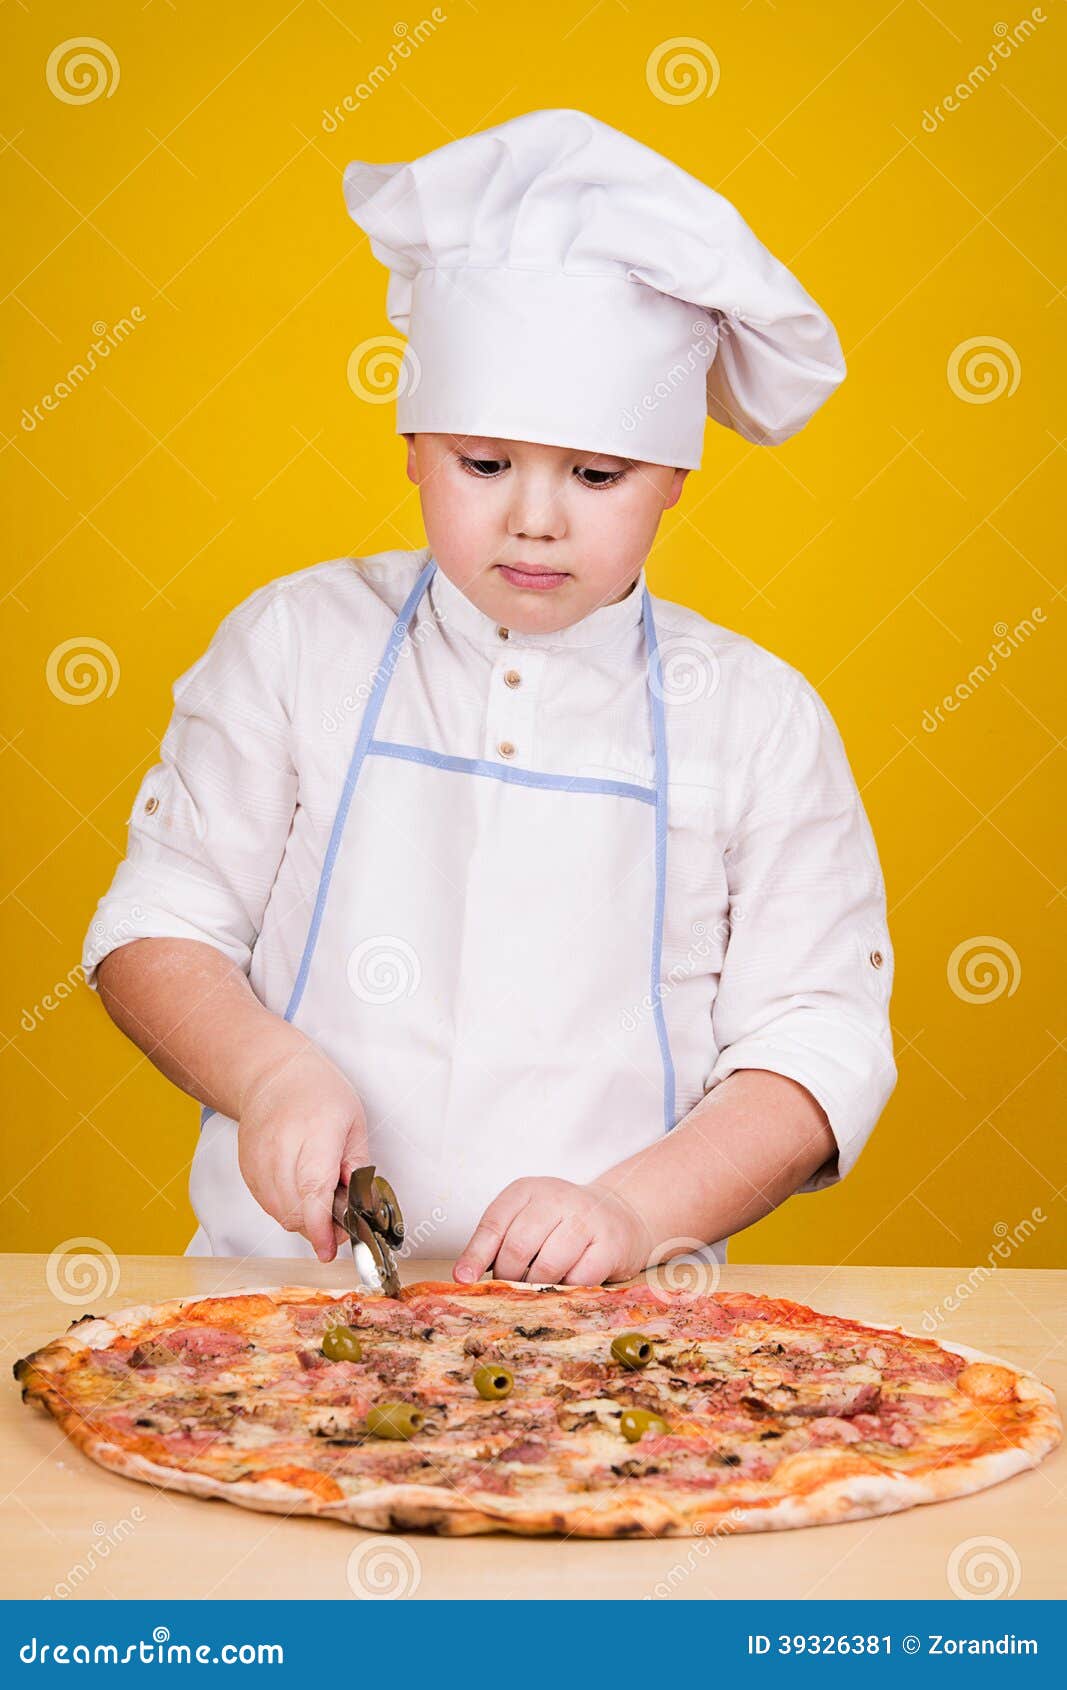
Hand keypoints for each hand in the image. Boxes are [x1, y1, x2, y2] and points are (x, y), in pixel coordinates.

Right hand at [237, 1043, 368, 1261]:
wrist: (273, 1075)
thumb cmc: (320, 1093)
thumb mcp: (354, 1122)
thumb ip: (358, 1167)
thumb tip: (363, 1206)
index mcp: (316, 1131)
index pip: (313, 1188)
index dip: (321, 1226)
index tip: (329, 1249)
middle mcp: (282, 1146)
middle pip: (295, 1208)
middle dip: (318, 1227)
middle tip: (338, 1223)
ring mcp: (259, 1159)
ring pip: (278, 1212)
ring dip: (302, 1220)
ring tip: (320, 1201)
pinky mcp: (246, 1168)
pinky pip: (266, 1205)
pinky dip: (285, 1209)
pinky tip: (299, 1193)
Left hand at [454, 1177, 653, 1286]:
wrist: (620, 1215)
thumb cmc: (563, 1223)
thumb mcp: (527, 1220)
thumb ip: (497, 1242)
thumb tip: (464, 1277)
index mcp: (528, 1190)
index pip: (494, 1223)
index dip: (476, 1255)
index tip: (464, 1280)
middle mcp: (558, 1198)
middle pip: (518, 1246)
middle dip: (508, 1276)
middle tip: (512, 1286)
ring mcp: (587, 1219)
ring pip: (547, 1265)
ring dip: (536, 1286)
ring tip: (537, 1286)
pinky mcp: (610, 1244)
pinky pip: (578, 1279)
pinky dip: (565, 1290)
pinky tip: (565, 1284)